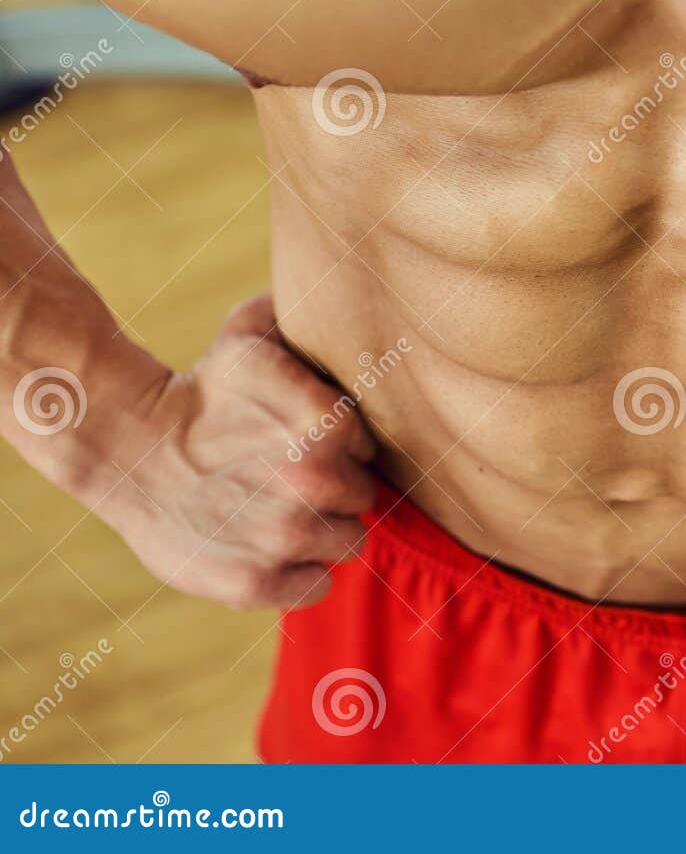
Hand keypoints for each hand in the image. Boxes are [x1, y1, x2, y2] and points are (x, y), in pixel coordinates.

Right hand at [75, 294, 376, 609]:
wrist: (125, 448)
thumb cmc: (201, 392)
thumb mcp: (251, 339)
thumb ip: (305, 321)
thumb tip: (339, 290)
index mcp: (327, 425)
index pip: (369, 450)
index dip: (342, 448)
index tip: (308, 444)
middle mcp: (313, 482)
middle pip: (364, 498)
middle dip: (335, 489)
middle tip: (292, 478)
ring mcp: (284, 536)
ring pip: (348, 544)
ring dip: (321, 531)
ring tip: (280, 510)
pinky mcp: (254, 582)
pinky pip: (316, 586)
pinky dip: (299, 574)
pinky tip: (270, 547)